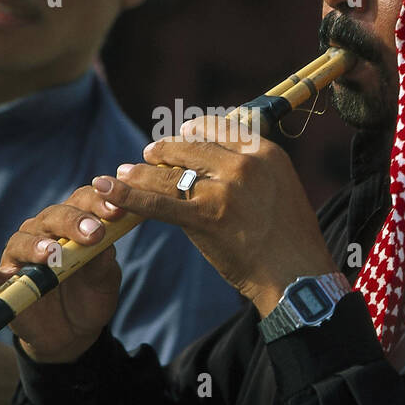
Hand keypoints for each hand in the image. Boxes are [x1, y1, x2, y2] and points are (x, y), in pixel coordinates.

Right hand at [0, 185, 124, 364]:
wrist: (73, 333)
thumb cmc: (90, 296)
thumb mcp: (104, 281)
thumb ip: (103, 263)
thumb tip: (105, 244)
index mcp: (72, 224)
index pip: (82, 202)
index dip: (98, 203)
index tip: (116, 212)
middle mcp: (42, 232)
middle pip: (53, 217)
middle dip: (73, 222)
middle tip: (93, 234)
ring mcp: (19, 257)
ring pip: (22, 241)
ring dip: (36, 245)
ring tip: (50, 253)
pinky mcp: (2, 285)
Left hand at [94, 115, 335, 315]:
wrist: (296, 276)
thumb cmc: (287, 237)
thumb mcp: (279, 188)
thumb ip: (250, 169)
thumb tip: (214, 158)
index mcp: (264, 152)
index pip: (218, 128)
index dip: (194, 131)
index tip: (181, 136)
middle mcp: (244, 165)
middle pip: (190, 147)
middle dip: (164, 150)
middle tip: (148, 154)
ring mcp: (224, 190)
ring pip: (171, 172)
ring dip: (142, 171)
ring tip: (123, 172)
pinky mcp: (206, 217)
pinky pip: (159, 202)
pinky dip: (129, 195)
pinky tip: (108, 188)